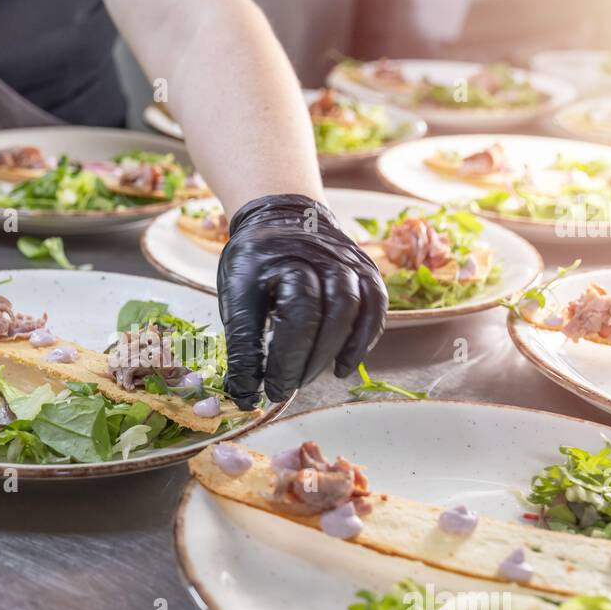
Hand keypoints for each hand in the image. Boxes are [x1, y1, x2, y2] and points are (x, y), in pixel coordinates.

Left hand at [217, 193, 387, 408]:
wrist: (284, 215)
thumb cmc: (256, 262)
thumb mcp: (235, 294)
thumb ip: (242, 343)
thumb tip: (244, 393)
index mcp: (274, 258)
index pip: (289, 315)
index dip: (281, 360)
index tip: (266, 389)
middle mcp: (315, 255)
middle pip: (323, 313)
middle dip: (304, 361)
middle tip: (285, 388)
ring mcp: (345, 260)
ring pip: (351, 308)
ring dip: (333, 352)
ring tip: (310, 379)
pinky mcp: (364, 269)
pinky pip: (375, 306)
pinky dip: (364, 339)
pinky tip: (345, 365)